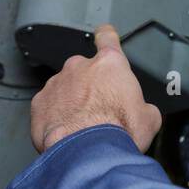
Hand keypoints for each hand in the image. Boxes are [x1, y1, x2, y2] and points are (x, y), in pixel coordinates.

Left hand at [30, 24, 161, 152]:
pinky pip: (48, 106)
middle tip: (100, 112)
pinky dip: (56, 117)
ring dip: (73, 103)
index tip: (104, 35)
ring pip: (65, 89)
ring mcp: (57, 84)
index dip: (106, 36)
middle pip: (86, 71)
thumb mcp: (149, 118)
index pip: (107, 39)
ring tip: (84, 128)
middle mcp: (80, 68)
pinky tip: (67, 133)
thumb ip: (144, 106)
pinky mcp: (40, 103)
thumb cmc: (117, 133)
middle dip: (91, 88)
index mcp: (109, 65)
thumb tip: (144, 112)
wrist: (88, 153)